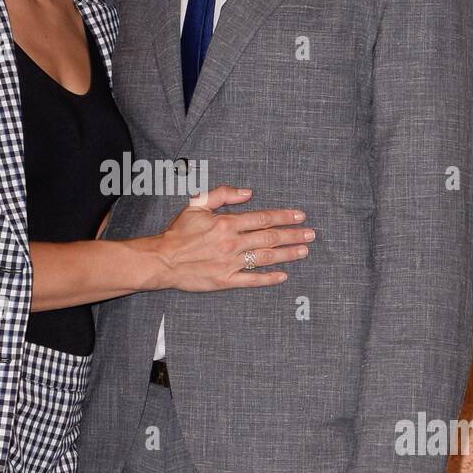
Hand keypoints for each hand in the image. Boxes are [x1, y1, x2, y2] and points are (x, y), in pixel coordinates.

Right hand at [155, 185, 313, 291]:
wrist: (162, 260)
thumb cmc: (178, 232)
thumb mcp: (196, 205)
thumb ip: (222, 194)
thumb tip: (248, 192)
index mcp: (227, 222)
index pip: (263, 218)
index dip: (284, 217)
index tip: (300, 216)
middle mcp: (232, 242)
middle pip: (270, 238)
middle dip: (293, 235)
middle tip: (311, 234)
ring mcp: (230, 263)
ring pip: (265, 257)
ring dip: (287, 254)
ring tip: (303, 251)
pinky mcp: (225, 280)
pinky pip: (252, 280)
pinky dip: (269, 278)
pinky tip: (283, 275)